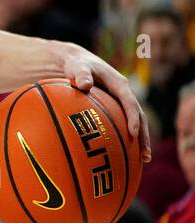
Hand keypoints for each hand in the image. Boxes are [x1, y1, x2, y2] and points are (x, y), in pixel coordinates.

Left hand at [60, 46, 150, 161]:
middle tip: (145, 154)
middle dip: (143, 135)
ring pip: (135, 122)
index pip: (130, 103)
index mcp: (119, 84)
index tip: (132, 133)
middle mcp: (124, 94)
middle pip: (139, 116)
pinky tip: (125, 154)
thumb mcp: (78, 67)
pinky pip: (123, 124)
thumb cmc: (77, 65)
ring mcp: (120, 102)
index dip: (132, 118)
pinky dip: (126, 137)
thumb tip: (84, 84)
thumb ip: (81, 74)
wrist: (78, 62)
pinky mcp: (115, 108)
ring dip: (140, 139)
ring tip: (144, 160)